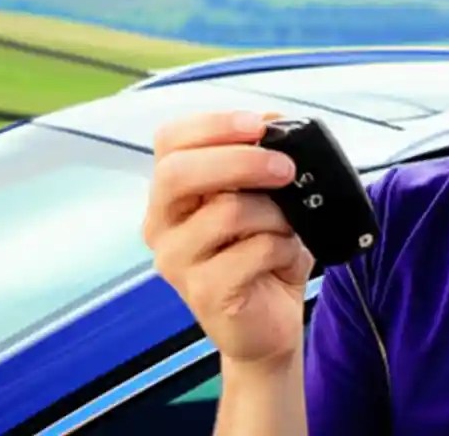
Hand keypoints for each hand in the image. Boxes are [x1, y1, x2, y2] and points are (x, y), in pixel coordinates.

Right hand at [144, 110, 314, 368]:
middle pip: (179, 173)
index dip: (213, 125)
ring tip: (288, 228)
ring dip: (275, 213)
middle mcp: (161, 224)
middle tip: (284, 167)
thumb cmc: (263, 254)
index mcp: (171, 193)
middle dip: (240, 160)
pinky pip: (253, 251)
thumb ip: (262, 162)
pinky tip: (283, 260)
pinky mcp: (203, 293)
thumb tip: (277, 123)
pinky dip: (282, 248)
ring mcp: (176, 261)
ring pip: (227, 212)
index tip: (258, 124)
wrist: (269, 325)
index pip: (170, 141)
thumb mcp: (264, 199)